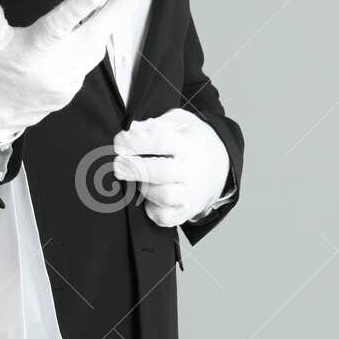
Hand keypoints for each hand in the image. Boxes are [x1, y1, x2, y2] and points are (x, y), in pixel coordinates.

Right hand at [0, 0, 141, 146]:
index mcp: (30, 51)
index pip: (57, 28)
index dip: (77, 10)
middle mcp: (52, 68)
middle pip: (92, 37)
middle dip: (115, 13)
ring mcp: (64, 83)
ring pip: (95, 51)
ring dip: (105, 28)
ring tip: (112, 6)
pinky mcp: (69, 92)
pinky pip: (87, 66)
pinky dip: (91, 48)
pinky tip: (87, 35)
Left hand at [112, 108, 229, 227]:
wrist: (220, 165)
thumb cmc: (192, 141)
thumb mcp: (178, 122)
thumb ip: (155, 124)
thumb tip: (132, 129)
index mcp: (190, 144)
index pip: (161, 141)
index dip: (136, 141)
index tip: (119, 141)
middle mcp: (192, 170)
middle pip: (162, 171)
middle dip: (135, 168)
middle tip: (118, 164)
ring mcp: (191, 194)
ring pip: (165, 196)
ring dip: (145, 188)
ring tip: (138, 180)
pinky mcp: (185, 212)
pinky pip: (164, 216)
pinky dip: (152, 209)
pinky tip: (148, 197)